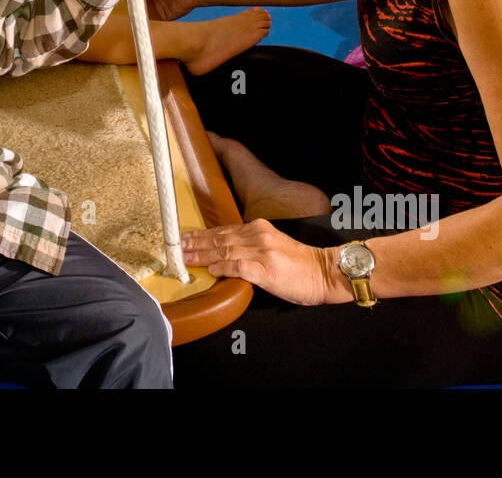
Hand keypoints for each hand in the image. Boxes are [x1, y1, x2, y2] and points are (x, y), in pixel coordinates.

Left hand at [182, 219, 334, 305]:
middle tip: (178, 248)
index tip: (186, 238)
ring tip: (186, 259)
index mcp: (259, 228)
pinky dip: (223, 267)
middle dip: (196, 244)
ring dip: (202, 256)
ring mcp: (261, 252)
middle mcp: (258, 236)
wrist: (323, 273)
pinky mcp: (265, 269)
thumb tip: (226, 256)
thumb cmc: (300, 265)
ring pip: (224, 250)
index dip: (203, 235)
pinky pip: (237, 266)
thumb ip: (251, 247)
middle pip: (220, 238)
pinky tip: (212, 270)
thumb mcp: (273, 247)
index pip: (224, 230)